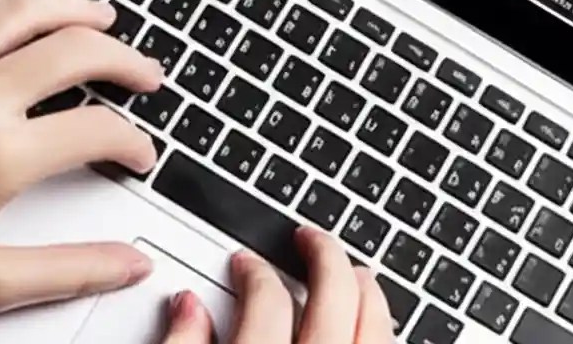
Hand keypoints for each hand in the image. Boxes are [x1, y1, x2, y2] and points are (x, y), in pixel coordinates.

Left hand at [0, 0, 165, 322]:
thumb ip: (67, 270)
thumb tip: (126, 265)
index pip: (99, 130)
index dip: (134, 142)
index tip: (135, 153)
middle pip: (77, 51)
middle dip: (127, 60)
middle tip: (143, 72)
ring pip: (23, 11)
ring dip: (74, 9)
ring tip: (102, 15)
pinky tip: (16, 0)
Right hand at [160, 228, 395, 343]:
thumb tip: (188, 307)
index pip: (268, 301)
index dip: (254, 271)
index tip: (246, 264)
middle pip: (336, 300)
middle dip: (324, 256)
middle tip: (310, 239)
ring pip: (376, 330)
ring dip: (367, 293)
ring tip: (354, 274)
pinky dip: (384, 334)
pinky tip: (373, 328)